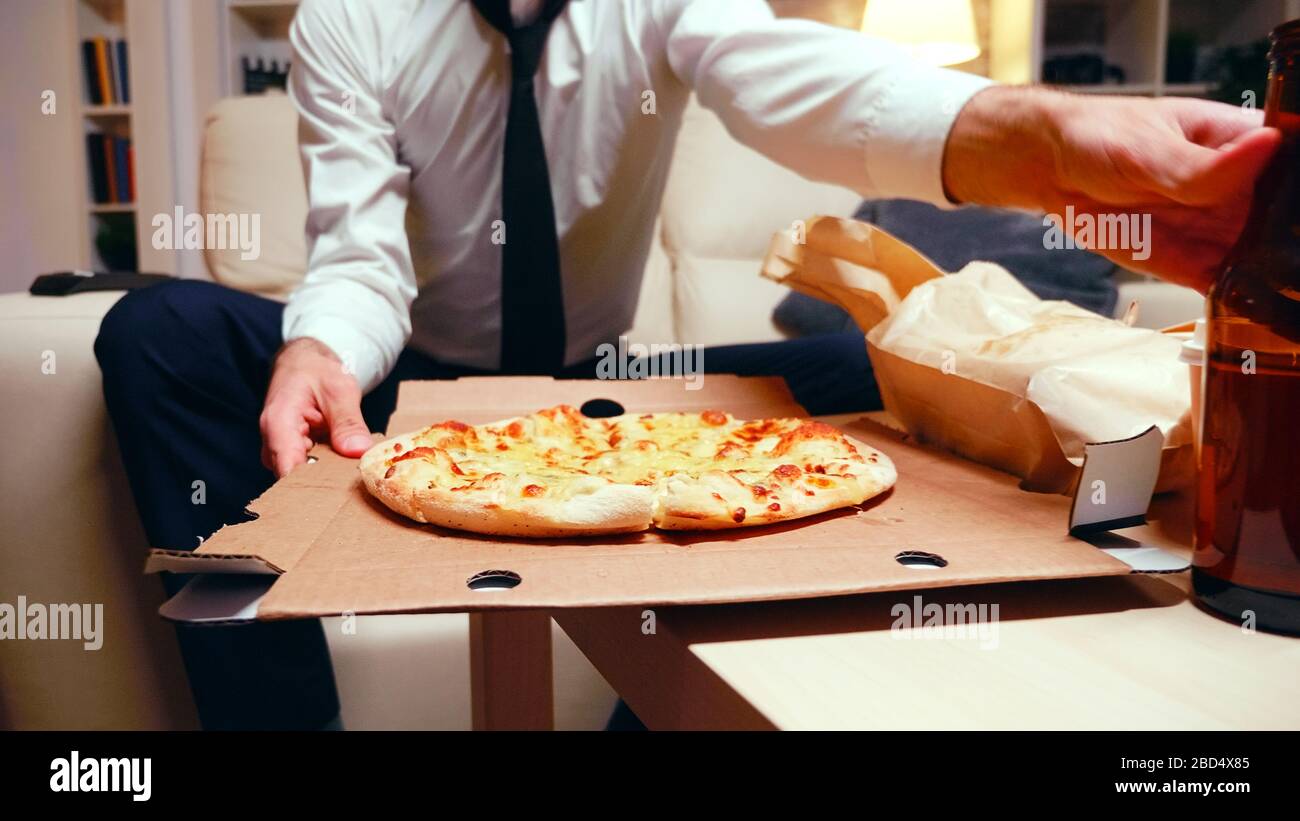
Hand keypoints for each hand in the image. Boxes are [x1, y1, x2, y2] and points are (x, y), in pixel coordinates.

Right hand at [260, 337, 371, 477]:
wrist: (303, 361)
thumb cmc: (317, 370)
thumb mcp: (339, 389)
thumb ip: (347, 422)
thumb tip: (358, 451)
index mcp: (278, 423)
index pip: (288, 469)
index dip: (312, 487)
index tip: (340, 494)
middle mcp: (272, 441)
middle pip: (294, 478)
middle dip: (325, 483)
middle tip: (357, 479)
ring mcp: (279, 449)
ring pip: (301, 476)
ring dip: (328, 475)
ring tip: (353, 468)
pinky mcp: (291, 452)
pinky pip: (307, 469)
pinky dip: (327, 468)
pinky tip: (344, 462)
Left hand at [943, 86, 1280, 291]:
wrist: (1052, 168)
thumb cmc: (1100, 137)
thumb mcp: (1150, 149)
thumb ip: (1204, 166)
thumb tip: (1266, 147)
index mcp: (1248, 140)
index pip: (1297, 167)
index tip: (1299, 223)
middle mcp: (1246, 188)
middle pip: (1290, 223)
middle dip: (1292, 247)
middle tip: (1291, 269)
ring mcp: (1222, 228)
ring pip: (1266, 261)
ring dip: (1275, 281)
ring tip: (1281, 295)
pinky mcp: (1194, 262)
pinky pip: (1227, 287)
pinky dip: (1238, 302)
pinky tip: (1249, 313)